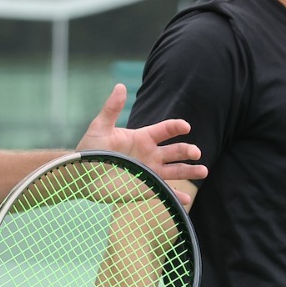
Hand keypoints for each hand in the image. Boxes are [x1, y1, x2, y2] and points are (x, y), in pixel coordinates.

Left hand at [74, 85, 206, 190]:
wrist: (82, 175)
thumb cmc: (90, 150)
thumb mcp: (100, 127)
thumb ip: (111, 109)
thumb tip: (120, 86)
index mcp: (143, 138)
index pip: (165, 130)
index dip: (176, 127)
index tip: (185, 126)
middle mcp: (151, 154)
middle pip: (175, 151)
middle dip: (187, 151)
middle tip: (196, 152)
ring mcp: (151, 172)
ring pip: (176, 171)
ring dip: (190, 171)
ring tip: (203, 171)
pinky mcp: (147, 189)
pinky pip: (166, 192)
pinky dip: (177, 197)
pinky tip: (186, 200)